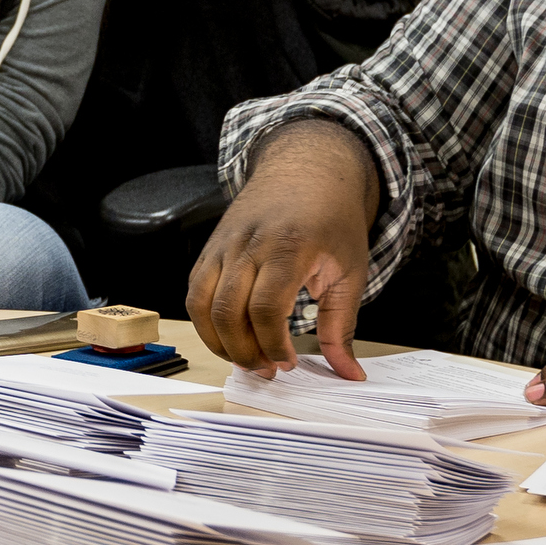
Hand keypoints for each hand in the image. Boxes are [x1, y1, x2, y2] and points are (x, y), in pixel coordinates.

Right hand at [188, 121, 377, 379]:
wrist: (307, 169)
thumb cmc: (332, 219)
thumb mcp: (350, 271)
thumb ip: (342, 325)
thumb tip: (348, 374)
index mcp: (288, 246)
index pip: (266, 308)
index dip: (273, 345)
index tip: (289, 362)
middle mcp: (249, 244)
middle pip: (229, 311)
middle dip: (245, 351)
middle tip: (267, 370)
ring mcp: (224, 244)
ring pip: (202, 304)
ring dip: (220, 342)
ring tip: (245, 359)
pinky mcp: (211, 247)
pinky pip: (195, 292)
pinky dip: (205, 322)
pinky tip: (228, 337)